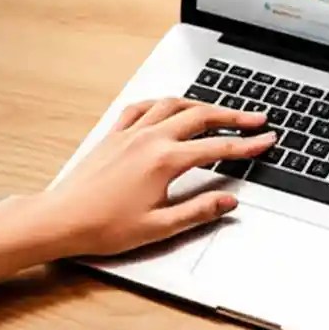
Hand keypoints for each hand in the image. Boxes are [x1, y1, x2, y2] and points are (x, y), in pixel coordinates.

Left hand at [43, 97, 275, 256]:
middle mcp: (149, 140)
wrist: (61, 219)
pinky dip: (162, 103)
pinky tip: (169, 106)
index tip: (267, 140)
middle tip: (256, 119)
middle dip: (233, 116)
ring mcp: (130, 133)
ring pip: (173, 105)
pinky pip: (142, 108)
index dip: (248, 145)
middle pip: (200, 116)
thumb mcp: (160, 226)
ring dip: (201, 104)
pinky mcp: (114, 135)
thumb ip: (199, 210)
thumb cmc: (104, 226)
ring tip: (220, 110)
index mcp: (164, 161)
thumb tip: (229, 201)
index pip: (218, 148)